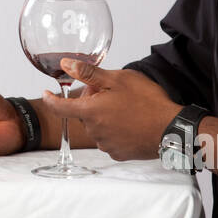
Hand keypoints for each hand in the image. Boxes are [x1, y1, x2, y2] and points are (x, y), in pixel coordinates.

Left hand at [39, 59, 180, 160]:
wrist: (170, 129)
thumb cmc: (146, 102)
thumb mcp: (117, 79)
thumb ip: (88, 73)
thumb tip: (66, 64)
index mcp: (90, 112)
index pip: (60, 107)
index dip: (50, 100)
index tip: (46, 94)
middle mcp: (94, 131)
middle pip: (83, 114)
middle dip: (91, 102)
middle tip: (111, 92)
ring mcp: (106, 144)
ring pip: (97, 126)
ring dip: (104, 116)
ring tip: (126, 107)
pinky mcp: (118, 153)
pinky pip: (109, 139)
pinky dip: (115, 130)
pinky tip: (130, 122)